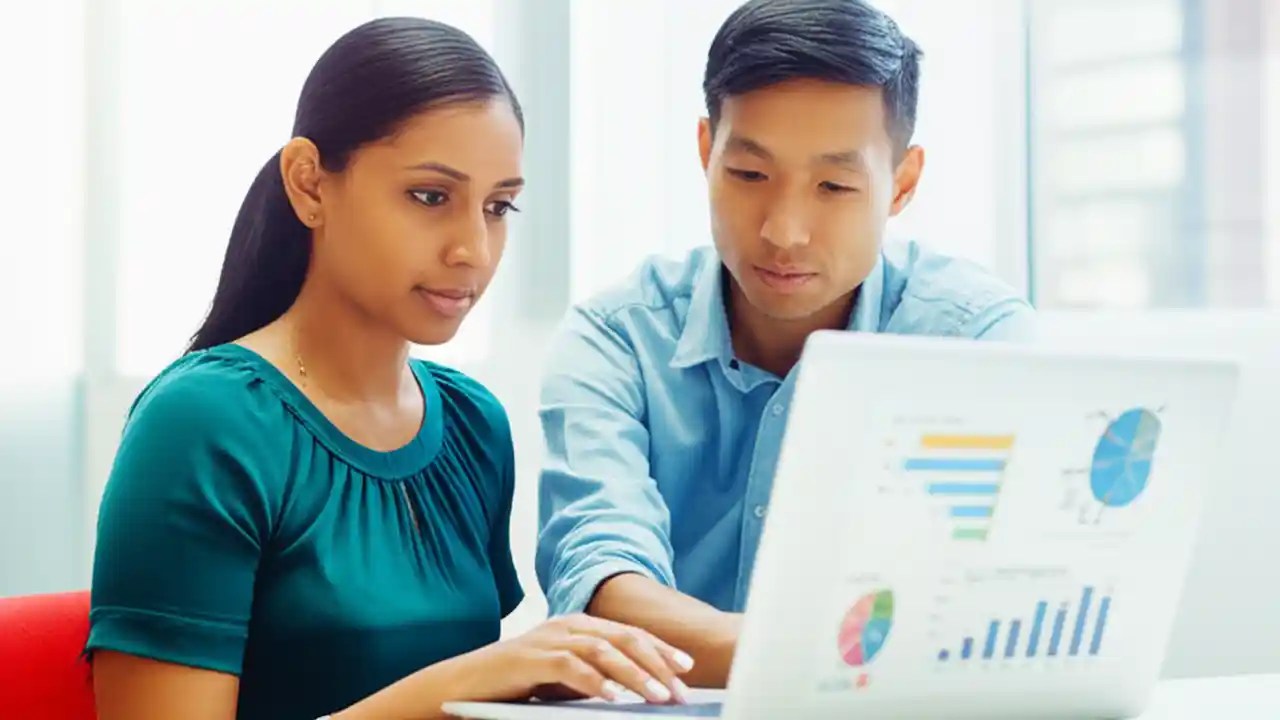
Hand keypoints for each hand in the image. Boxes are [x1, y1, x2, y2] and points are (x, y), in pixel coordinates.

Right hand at [459, 614, 694, 704]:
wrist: (464, 683)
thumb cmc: (518, 683)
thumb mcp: (565, 678)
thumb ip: (597, 677)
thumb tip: (639, 692)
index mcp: (580, 625)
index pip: (629, 633)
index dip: (661, 649)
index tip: (687, 668)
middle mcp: (568, 625)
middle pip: (623, 638)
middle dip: (656, 662)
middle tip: (679, 688)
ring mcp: (548, 639)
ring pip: (602, 650)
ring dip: (633, 674)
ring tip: (657, 695)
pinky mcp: (529, 658)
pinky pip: (569, 667)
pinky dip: (594, 681)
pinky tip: (613, 697)